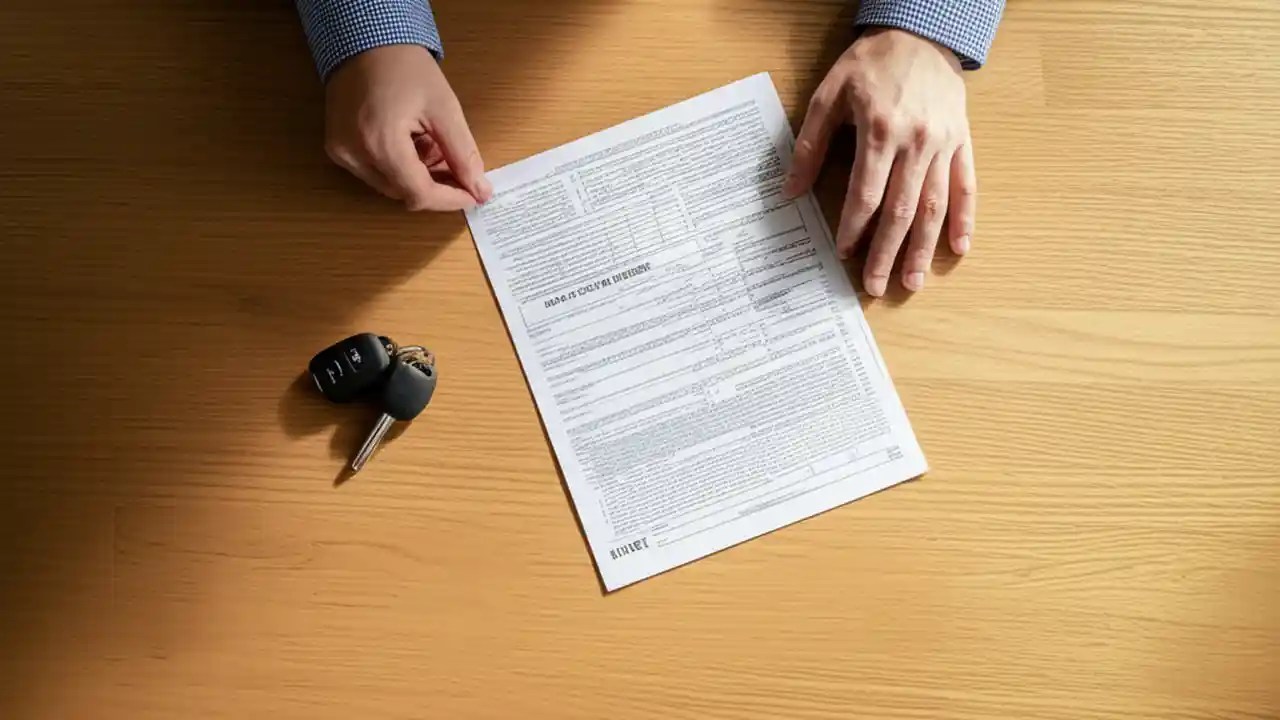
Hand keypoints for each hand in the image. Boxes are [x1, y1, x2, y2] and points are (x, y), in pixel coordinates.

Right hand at [324, 44, 491, 210]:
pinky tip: (411, 143)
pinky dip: (397, 168)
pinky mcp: (336, 148)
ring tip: (432, 146)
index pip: (419, 193)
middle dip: (435, 185)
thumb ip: (463, 154)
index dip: (450, 199)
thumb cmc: (405, 67)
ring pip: (388, 186)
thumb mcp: (444, 109)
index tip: (474, 194)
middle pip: (403, 193)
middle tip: (458, 167)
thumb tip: (480, 191)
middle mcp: (353, 154)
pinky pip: (373, 173)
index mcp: (379, 142)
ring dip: (416, 177)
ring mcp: (340, 153)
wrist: (364, 41)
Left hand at [785, 28, 976, 295]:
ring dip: (922, 248)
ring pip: (934, 205)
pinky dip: (964, 219)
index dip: (854, 227)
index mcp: (880, 132)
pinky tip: (957, 249)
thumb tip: (790, 189)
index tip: (843, 253)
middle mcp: (916, 143)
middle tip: (875, 285)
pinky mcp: (962, 141)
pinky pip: (966, 185)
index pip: (866, 193)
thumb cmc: (870, 64)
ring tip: (912, 282)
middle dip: (886, 252)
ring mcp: (943, 144)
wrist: (921, 32)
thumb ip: (809, 145)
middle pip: (901, 209)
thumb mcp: (829, 95)